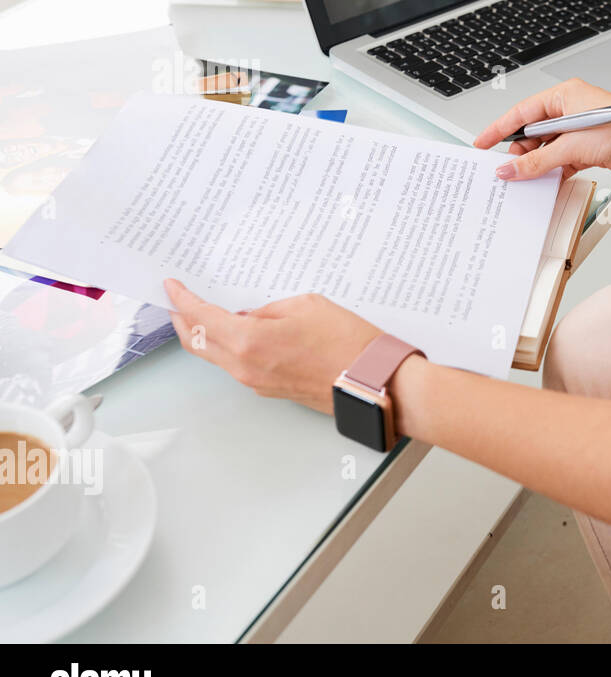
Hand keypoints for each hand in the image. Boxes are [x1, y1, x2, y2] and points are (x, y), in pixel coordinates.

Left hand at [165, 278, 381, 413]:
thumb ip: (268, 309)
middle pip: (198, 343)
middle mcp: (246, 367)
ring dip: (205, 335)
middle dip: (182, 320)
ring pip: (215, 357)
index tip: (172, 286)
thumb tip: (251, 317)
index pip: (201, 317)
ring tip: (205, 315)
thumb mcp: (305, 306)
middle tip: (177, 302)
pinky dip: (228, 348)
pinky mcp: (270, 390)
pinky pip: (237, 366)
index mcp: (250, 341)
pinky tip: (238, 334)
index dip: (182, 299)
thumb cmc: (348, 344)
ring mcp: (257, 383)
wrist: (372, 381)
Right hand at [473, 78, 610, 180]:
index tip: (482, 143)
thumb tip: (511, 168)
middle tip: (505, 171)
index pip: (522, 113)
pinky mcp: (591, 150)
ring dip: (538, 166)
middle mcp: (572, 111)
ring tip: (525, 181)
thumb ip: (538, 161)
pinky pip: (563, 161)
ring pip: (548, 150)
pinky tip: (547, 183)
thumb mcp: (572, 145)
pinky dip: (554, 172)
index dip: (499, 129)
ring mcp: (581, 131)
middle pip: (534, 133)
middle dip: (520, 153)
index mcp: (564, 96)